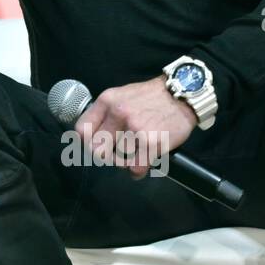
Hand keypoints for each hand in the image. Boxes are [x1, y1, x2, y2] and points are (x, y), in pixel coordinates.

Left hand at [74, 74, 196, 179]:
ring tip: (135, 153)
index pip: (82, 130)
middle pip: (97, 150)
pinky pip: (135, 168)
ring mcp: (134, 129)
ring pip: (117, 161)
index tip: (96, 145)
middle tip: (117, 154)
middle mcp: (118, 114)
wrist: (182, 94)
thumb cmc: (150, 97)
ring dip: (125, 162)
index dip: (87, 142)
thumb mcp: (121, 95)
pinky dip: (138, 171)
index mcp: (107, 101)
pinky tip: (143, 163)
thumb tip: (91, 135)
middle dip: (106, 156)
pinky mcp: (151, 143)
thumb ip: (105, 113)